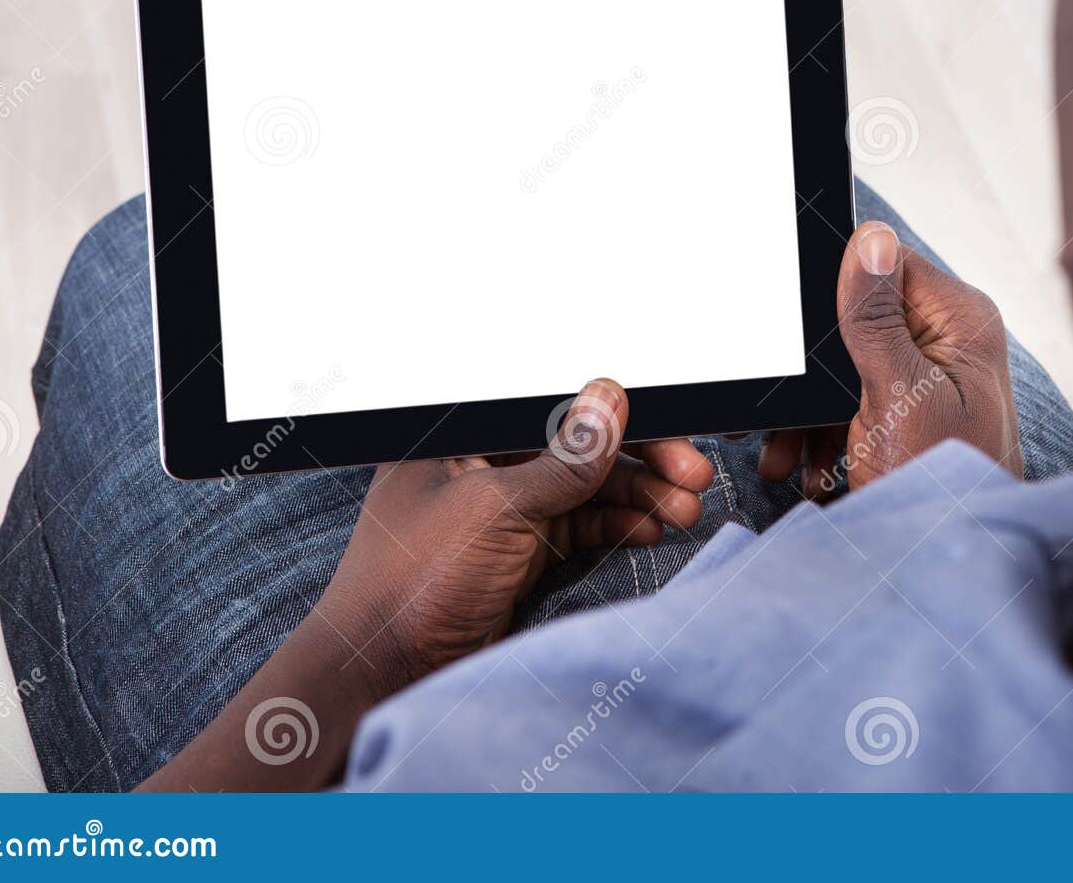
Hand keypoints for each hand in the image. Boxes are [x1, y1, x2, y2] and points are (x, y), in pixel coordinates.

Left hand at [320, 379, 710, 694]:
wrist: (381, 673)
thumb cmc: (408, 582)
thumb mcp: (494, 509)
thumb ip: (562, 459)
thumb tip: (608, 399)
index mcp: (462, 435)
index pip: (554, 409)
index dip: (617, 417)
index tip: (670, 431)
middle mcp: (483, 464)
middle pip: (578, 447)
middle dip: (640, 461)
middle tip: (691, 476)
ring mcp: (503, 509)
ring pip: (586, 488)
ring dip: (639, 496)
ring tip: (684, 510)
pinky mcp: (518, 551)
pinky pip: (580, 525)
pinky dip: (618, 525)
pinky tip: (651, 528)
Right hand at [758, 221, 1023, 494]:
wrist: (947, 566)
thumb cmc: (941, 486)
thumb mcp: (898, 395)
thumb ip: (877, 318)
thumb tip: (870, 236)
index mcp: (959, 322)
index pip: (885, 266)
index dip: (834, 292)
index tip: (793, 332)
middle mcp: (948, 342)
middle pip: (856, 319)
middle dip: (813, 368)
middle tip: (777, 414)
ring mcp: (929, 379)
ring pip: (845, 367)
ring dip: (808, 412)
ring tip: (783, 455)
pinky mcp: (908, 414)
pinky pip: (852, 402)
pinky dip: (822, 435)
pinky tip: (807, 468)